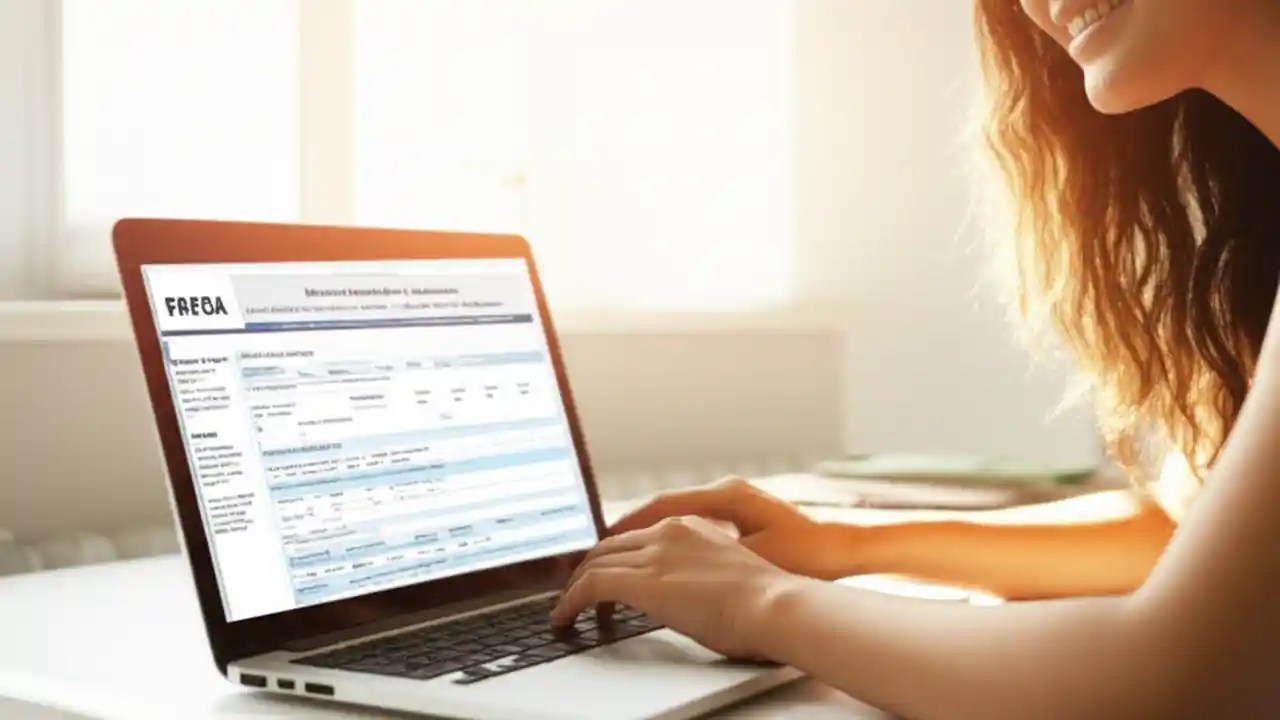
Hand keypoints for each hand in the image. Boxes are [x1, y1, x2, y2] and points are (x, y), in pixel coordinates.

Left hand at [550, 514, 801, 658]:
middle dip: (588, 568)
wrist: (775, 606)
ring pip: (595, 563)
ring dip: (576, 588)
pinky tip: (565, 619)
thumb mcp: (728, 573)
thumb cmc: (765, 602)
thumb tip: (691, 594)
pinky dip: (571, 603)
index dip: (612, 555)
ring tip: (568, 611)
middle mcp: (668, 531)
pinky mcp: (641, 580)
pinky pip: (590, 586)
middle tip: (576, 592)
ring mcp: (654, 553)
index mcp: (690, 526)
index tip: (601, 572)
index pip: (636, 535)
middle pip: (609, 545)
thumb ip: (703, 571)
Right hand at [611, 477, 857, 579]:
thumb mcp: (751, 559)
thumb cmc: (806, 556)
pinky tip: (659, 554)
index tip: (601, 543)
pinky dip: (670, 534)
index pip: (662, 505)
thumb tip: (668, 562)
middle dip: (628, 528)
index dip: (627, 525)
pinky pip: (693, 520)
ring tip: (619, 552)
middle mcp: (726, 490)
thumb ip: (708, 556)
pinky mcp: (741, 514)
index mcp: (726, 495)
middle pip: (663, 506)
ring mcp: (734, 501)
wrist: (844, 550)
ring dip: (647, 531)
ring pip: (676, 513)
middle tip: (597, 551)